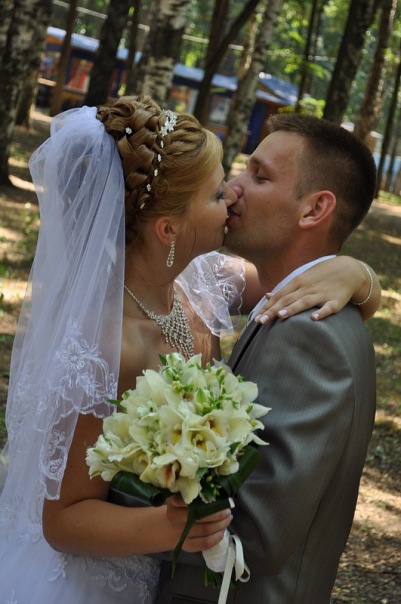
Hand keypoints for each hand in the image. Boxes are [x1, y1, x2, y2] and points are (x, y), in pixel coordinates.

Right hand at [166, 494, 232, 552]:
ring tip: (228, 518)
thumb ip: (196, 494)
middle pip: (201, 515)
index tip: (217, 497)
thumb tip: (218, 493)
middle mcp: (174, 517)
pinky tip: (222, 531)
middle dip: (218, 513)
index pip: (189, 499)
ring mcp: (179, 533)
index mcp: (174, 502)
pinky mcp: (186, 546)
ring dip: (221, 524)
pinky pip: (205, 543)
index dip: (204, 498)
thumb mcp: (184, 497)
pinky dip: (216, 537)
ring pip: (205, 529)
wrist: (169, 527)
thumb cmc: (182, 508)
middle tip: (228, 510)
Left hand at [253, 256, 380, 323]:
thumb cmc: (321, 276)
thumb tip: (267, 295)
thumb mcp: (302, 278)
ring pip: (305, 302)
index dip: (267, 306)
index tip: (256, 318)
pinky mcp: (336, 301)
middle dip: (273, 310)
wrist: (349, 269)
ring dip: (293, 309)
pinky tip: (313, 319)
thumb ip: (285, 289)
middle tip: (260, 322)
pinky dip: (321, 313)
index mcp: (298, 282)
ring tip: (280, 316)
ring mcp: (322, 294)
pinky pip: (328, 308)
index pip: (279, 295)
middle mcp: (308, 287)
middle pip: (288, 300)